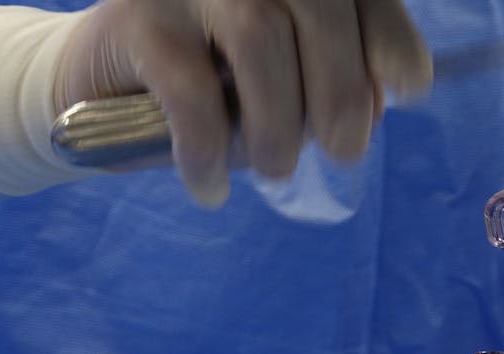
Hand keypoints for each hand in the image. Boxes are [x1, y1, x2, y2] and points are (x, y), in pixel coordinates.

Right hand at [54, 0, 431, 206]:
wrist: (95, 93)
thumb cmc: (207, 91)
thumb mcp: (281, 94)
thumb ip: (330, 89)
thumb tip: (377, 103)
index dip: (389, 35)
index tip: (408, 89)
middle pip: (315, 5)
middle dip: (340, 87)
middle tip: (344, 152)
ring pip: (258, 35)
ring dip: (277, 121)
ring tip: (275, 170)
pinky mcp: (133, 17)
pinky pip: (190, 88)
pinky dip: (209, 150)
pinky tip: (209, 185)